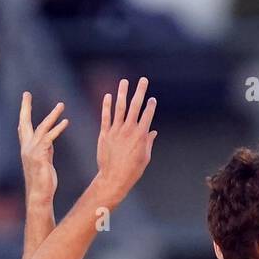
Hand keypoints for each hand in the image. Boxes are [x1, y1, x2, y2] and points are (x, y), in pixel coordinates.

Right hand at [18, 92, 67, 203]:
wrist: (39, 196)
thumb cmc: (43, 184)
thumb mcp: (44, 163)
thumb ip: (46, 150)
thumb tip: (50, 142)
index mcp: (26, 149)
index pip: (23, 128)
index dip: (24, 115)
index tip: (25, 102)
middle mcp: (26, 148)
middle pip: (24, 122)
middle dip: (25, 107)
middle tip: (26, 94)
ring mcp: (32, 151)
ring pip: (41, 127)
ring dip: (52, 115)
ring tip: (61, 105)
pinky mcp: (40, 155)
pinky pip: (50, 138)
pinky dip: (58, 129)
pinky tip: (66, 122)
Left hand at [95, 76, 156, 206]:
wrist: (113, 179)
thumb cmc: (132, 171)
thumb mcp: (145, 158)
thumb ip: (148, 142)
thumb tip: (153, 132)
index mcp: (140, 136)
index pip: (147, 115)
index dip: (150, 106)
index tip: (152, 99)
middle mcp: (128, 130)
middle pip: (135, 106)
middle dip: (140, 91)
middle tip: (143, 80)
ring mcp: (116, 131)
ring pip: (120, 108)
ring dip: (122, 93)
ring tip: (124, 81)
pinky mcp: (105, 134)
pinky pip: (105, 116)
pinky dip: (107, 105)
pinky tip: (108, 95)